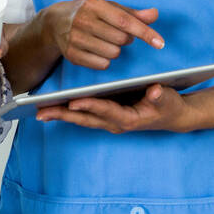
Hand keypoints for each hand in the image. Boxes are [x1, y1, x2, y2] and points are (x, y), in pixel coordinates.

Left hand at [34, 82, 193, 133]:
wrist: (174, 117)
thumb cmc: (170, 106)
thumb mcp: (169, 100)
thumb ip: (160, 96)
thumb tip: (155, 91)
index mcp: (129, 119)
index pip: (106, 110)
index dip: (90, 105)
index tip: (73, 100)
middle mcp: (116, 122)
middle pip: (86, 119)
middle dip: (63, 115)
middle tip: (41, 112)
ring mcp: (110, 121)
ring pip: (82, 119)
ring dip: (61, 115)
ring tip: (40, 111)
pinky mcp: (108, 117)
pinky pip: (85, 116)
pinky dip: (69, 112)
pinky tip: (55, 107)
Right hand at [44, 0, 163, 69]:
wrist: (55, 22)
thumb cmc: (89, 13)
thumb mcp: (109, 7)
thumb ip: (133, 13)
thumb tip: (155, 14)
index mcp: (95, 4)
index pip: (126, 21)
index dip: (145, 33)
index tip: (160, 43)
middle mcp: (83, 20)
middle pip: (122, 40)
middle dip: (126, 39)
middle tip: (117, 34)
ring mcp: (75, 38)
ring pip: (113, 53)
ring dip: (115, 50)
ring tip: (105, 41)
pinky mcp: (71, 54)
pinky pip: (102, 64)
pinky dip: (104, 60)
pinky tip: (97, 50)